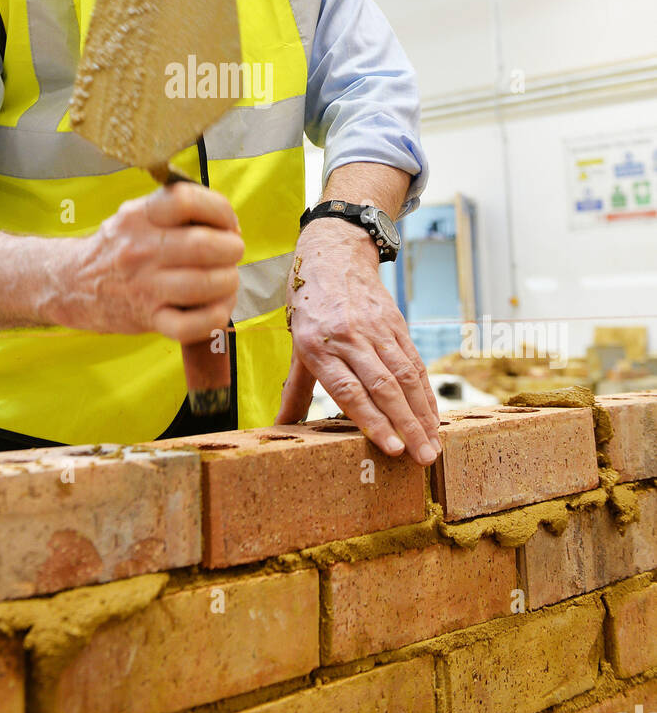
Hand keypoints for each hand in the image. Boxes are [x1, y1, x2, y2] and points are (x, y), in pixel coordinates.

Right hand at [49, 181, 243, 342]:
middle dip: (231, 249)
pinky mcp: (147, 318)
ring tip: (227, 281)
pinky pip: (190, 325)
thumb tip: (228, 223)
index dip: (221, 210)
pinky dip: (214, 317)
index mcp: (141, 216)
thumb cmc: (118, 248)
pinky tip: (217, 308)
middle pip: (204, 245)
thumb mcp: (136, 216)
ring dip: (228, 282)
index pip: (188, 200)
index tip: (228, 223)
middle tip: (231, 253)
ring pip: (204, 284)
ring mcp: (144, 286)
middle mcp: (141, 249)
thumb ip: (175, 212)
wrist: (72, 284)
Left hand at [276, 218, 440, 465]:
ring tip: (432, 445)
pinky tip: (433, 416)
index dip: (371, 419)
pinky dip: (426, 392)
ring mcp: (375, 329)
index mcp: (317, 346)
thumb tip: (281, 426)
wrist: (333, 254)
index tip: (390, 448)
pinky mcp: (395, 324)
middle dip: (405, 426)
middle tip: (421, 459)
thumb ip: (295, 390)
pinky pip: (414, 361)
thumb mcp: (296, 344)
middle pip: (382, 386)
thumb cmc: (309, 304)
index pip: (348, 389)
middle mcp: (348, 337)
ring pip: (404, 376)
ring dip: (421, 414)